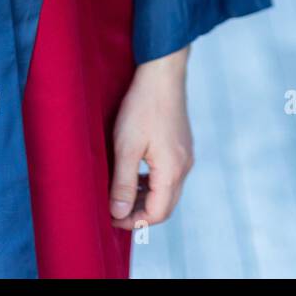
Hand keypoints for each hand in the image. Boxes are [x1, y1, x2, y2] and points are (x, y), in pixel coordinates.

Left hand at [109, 47, 193, 229]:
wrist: (163, 74)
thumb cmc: (142, 107)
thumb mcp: (126, 147)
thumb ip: (123, 183)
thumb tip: (118, 214)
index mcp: (172, 171)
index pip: (156, 214)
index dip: (132, 222)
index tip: (109, 216)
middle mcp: (184, 167)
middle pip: (165, 206)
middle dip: (139, 214)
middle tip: (113, 209)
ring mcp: (185, 156)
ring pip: (168, 191)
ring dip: (145, 198)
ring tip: (120, 194)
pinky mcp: (182, 146)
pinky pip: (169, 176)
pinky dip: (152, 184)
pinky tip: (135, 175)